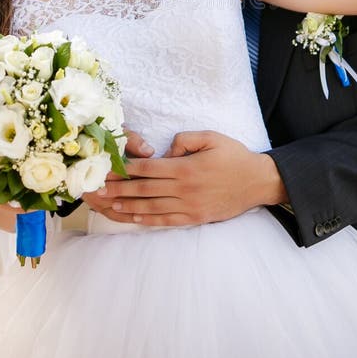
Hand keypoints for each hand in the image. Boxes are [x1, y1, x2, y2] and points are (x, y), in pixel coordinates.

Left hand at [88, 131, 287, 226]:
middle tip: (99, 189)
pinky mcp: (195, 217)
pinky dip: (149, 219)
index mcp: (186, 167)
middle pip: (144, 189)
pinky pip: (167, 220)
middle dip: (119, 188)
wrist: (257, 181)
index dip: (126, 169)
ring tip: (110, 203)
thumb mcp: (211, 137)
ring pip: (152, 207)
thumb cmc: (234, 156)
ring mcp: (189, 206)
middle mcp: (184, 189)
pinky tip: (135, 217)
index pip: (148, 168)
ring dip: (129, 205)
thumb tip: (166, 149)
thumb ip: (185, 139)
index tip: (109, 168)